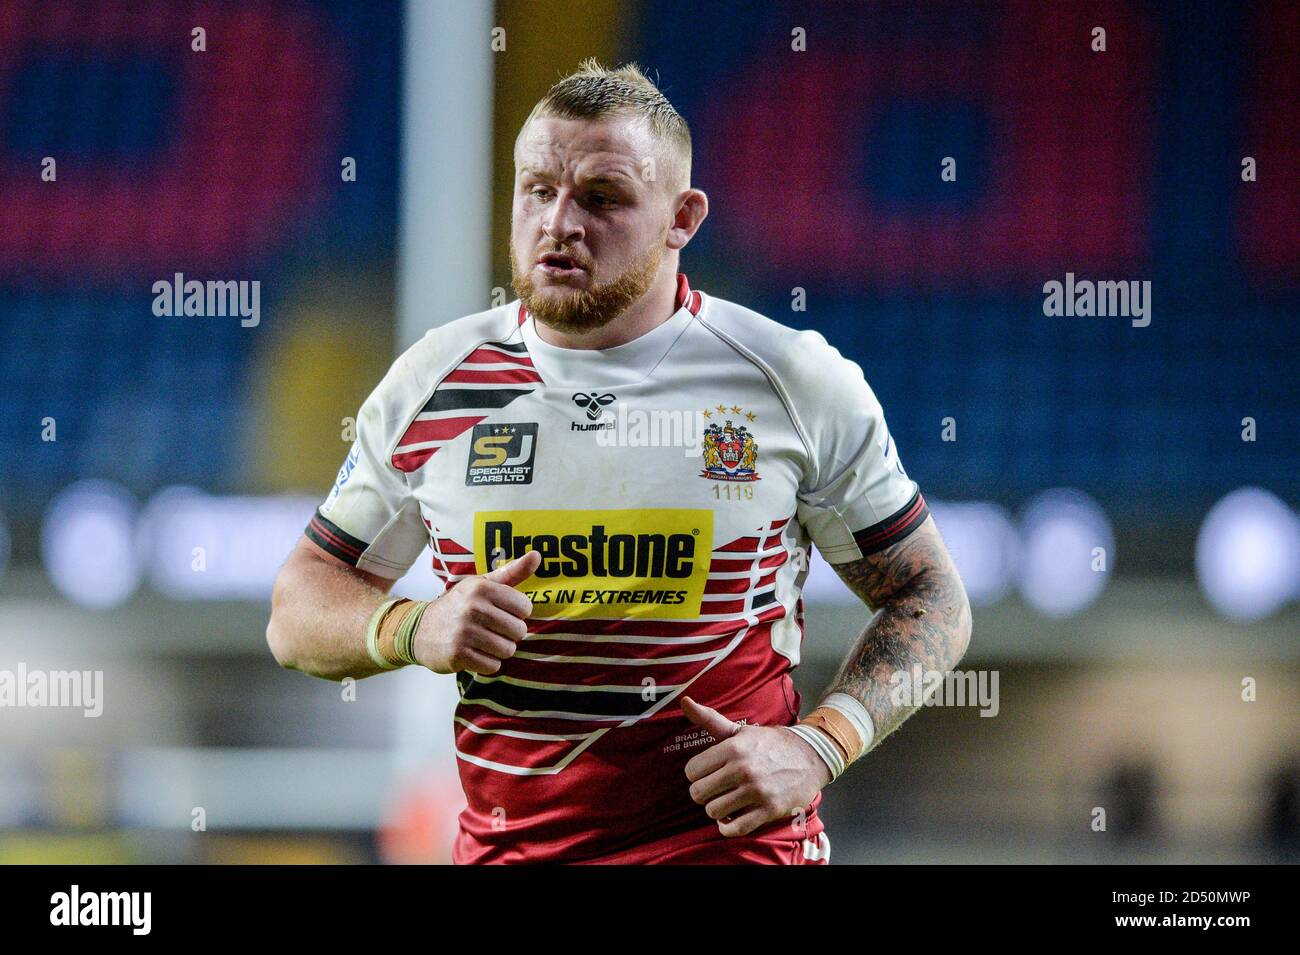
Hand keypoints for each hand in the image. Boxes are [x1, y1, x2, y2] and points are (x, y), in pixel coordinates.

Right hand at [412, 550, 540, 674]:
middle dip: (509, 634)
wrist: (419, 628)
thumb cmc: (460, 605)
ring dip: (498, 650)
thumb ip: (512, 572)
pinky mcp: (458, 654)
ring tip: (483, 642)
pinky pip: (492, 666)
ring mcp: (464, 632)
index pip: (525, 607)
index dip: (517, 614)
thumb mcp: (482, 584)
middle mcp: (473, 608)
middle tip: (492, 630)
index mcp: (482, 588)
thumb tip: (537, 555)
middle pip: (519, 631)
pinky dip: (487, 663)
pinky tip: (474, 653)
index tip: (502, 613)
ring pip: (507, 650)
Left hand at [680, 695, 831, 837]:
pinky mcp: (769, 810)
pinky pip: (735, 828)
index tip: (707, 774)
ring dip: (717, 809)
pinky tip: (732, 818)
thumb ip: (709, 719)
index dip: (696, 774)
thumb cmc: (769, 744)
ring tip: (726, 802)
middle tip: (714, 789)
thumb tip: (684, 701)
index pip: (692, 771)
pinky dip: (728, 827)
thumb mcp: (739, 730)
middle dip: (703, 793)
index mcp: (732, 748)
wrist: (810, 756)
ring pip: (713, 811)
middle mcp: (742, 769)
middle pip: (698, 793)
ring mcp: (756, 791)